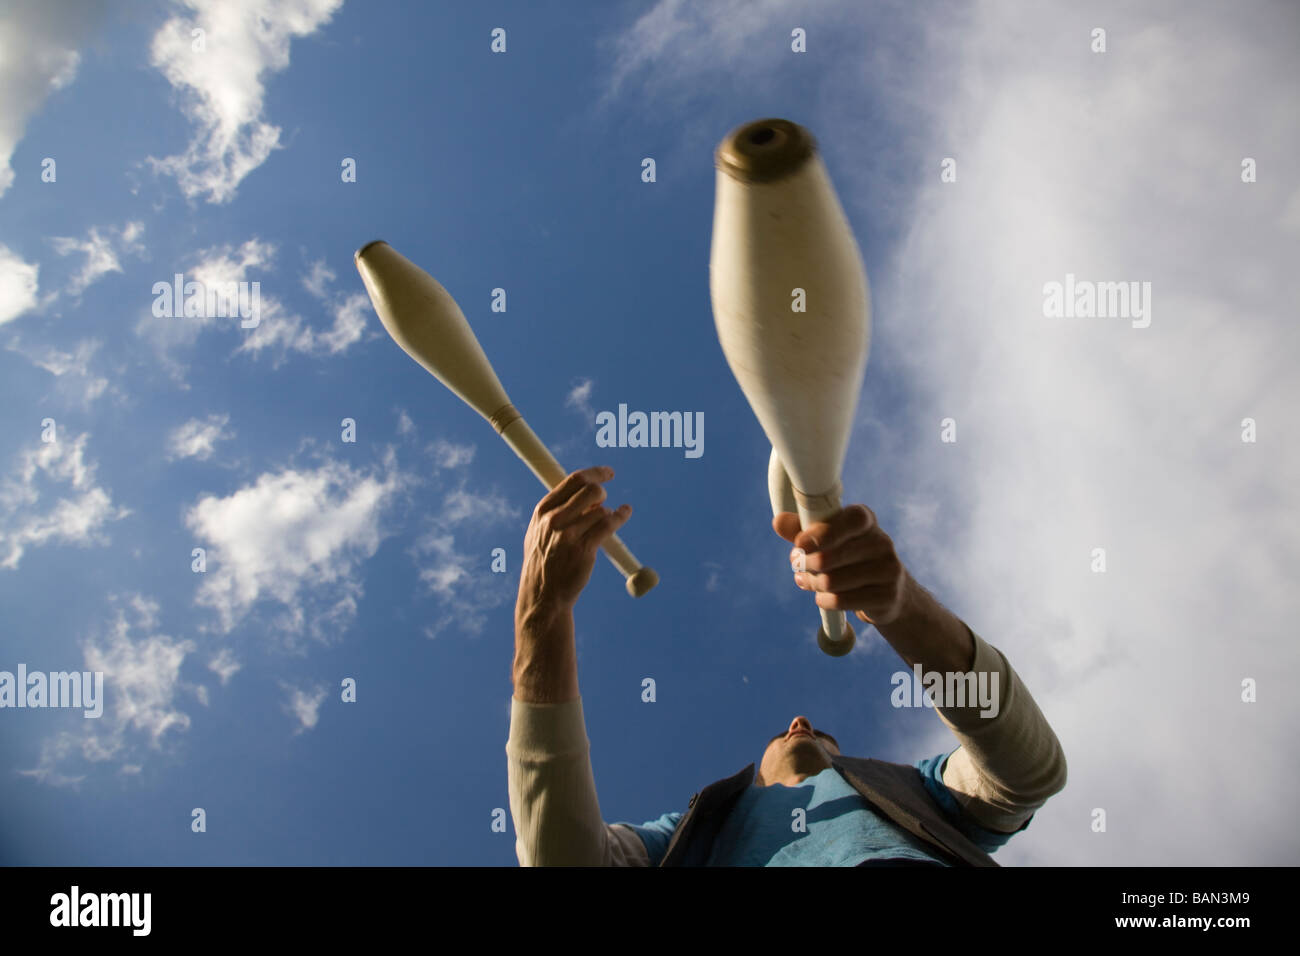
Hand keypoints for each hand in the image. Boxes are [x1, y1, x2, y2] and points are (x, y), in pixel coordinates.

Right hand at [517, 465, 631, 613]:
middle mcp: (554, 520)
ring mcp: (568, 535)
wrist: (542, 596)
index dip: (595, 473)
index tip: (608, 473)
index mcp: (542, 511)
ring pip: (601, 510)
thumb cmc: (543, 561)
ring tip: (602, 524)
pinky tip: (625, 512)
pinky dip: (621, 516)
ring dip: (607, 513)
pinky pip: (609, 524)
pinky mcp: (584, 550)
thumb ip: (559, 509)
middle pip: (590, 490)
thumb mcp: (539, 531)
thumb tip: (588, 491)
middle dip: (602, 492)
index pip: (573, 480)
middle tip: (603, 501)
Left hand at [772, 504, 909, 626]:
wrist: (885, 592)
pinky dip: (824, 600)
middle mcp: (882, 542)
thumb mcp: (827, 540)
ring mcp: (889, 570)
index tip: (799, 544)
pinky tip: (822, 598)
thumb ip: (802, 530)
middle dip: (806, 563)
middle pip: (832, 555)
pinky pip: (841, 601)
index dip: (822, 532)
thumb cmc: (848, 558)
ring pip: (832, 581)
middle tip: (797, 565)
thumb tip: (778, 522)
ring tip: (809, 581)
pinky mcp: (887, 596)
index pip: (850, 519)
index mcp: (866, 521)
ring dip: (813, 583)